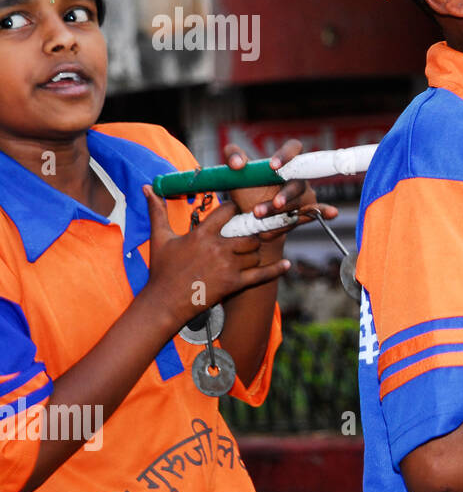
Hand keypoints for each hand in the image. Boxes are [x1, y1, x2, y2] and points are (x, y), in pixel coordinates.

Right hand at [142, 185, 289, 326]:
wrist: (164, 303)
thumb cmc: (162, 270)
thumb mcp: (160, 238)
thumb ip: (157, 212)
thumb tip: (147, 188)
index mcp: (202, 234)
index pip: (228, 211)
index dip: (234, 208)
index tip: (237, 210)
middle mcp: (218, 248)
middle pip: (248, 233)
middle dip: (250, 233)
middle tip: (250, 233)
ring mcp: (228, 267)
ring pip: (255, 252)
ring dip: (255, 251)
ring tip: (251, 251)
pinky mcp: (234, 284)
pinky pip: (261, 274)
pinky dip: (276, 269)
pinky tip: (287, 264)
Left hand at [224, 139, 336, 238]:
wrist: (249, 215)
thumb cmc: (246, 188)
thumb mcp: (236, 171)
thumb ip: (233, 157)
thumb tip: (238, 163)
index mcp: (284, 161)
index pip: (294, 148)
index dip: (287, 155)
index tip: (272, 166)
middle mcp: (298, 176)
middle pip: (296, 182)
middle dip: (284, 194)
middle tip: (272, 204)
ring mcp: (304, 194)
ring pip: (297, 203)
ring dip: (279, 212)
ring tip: (258, 217)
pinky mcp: (306, 210)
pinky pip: (318, 210)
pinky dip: (325, 211)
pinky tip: (333, 213)